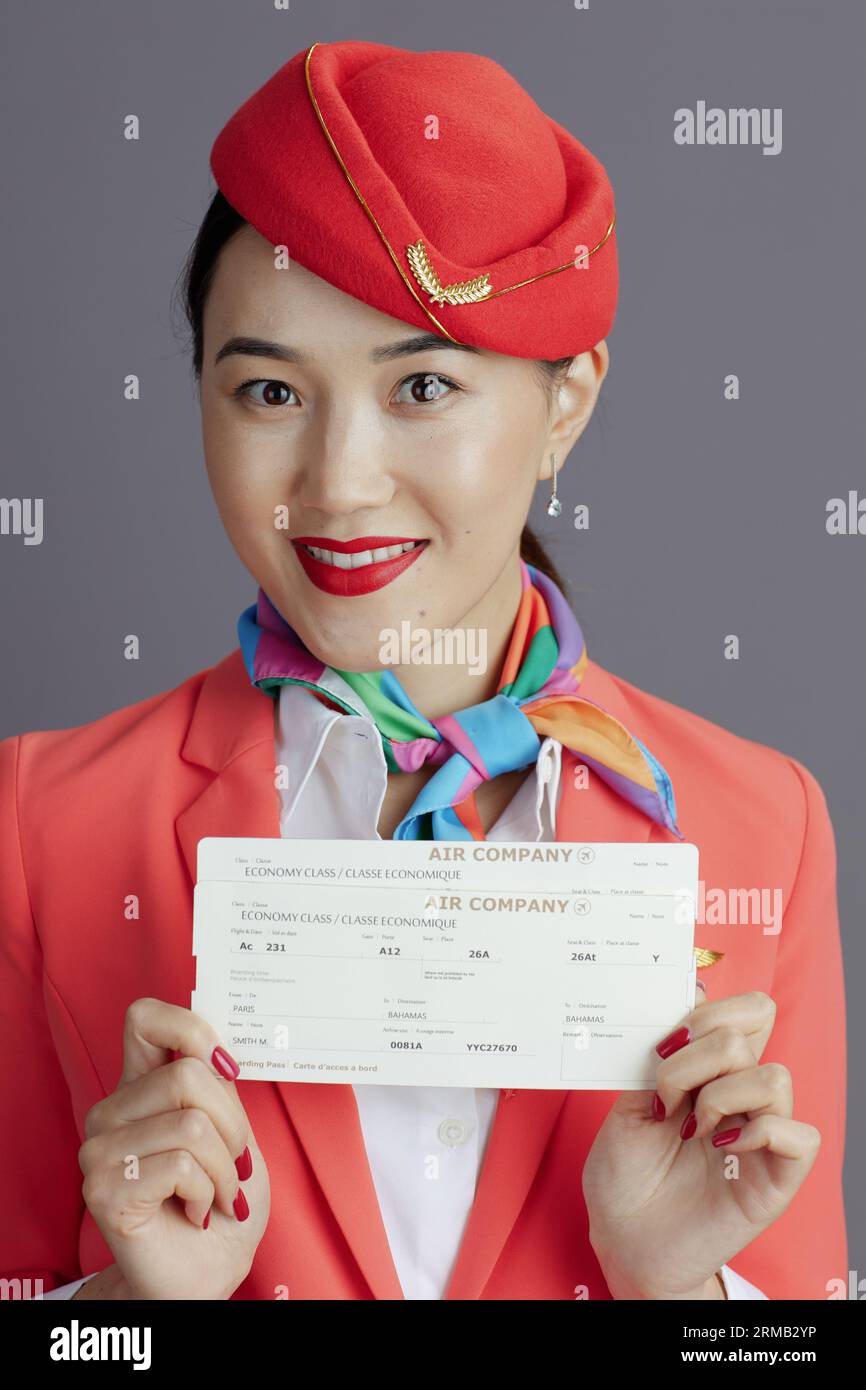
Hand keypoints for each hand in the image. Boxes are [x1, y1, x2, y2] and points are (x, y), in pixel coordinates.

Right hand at [77, 998, 269, 1299]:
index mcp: (138, 1085)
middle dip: (233, 1125)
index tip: (226, 1071)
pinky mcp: (103, 1189)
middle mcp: (110, 1111)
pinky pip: (181, 1164)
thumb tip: (216, 1050)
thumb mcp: (231, 1127)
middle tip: (236, 1164)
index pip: (145, 1017)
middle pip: (188, 1075)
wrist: (207, 1270)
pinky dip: (209, 1191)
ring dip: (225, 1168)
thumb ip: (214, 1083)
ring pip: (192, 1124)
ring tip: (220, 1193)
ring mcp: (99, 1150)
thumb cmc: (221, 1198)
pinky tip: (198, 1211)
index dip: (193, 1031)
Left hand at [582, 982, 820, 1299]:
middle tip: (667, 1089)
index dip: (709, 1010)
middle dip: (701, 1046)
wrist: (622, 1240)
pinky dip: (759, 1131)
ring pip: (774, 1076)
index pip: (745, 1010)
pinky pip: (799, 1135)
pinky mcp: (777, 1177)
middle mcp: (742, 1093)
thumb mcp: (627, 1101)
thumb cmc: (622, 1176)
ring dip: (720, 1094)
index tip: (665, 1042)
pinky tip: (721, 1146)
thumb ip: (659, 1055)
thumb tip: (693, 993)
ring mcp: (762, 1134)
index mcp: (711, 1070)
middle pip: (758, 1024)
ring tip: (690, 1126)